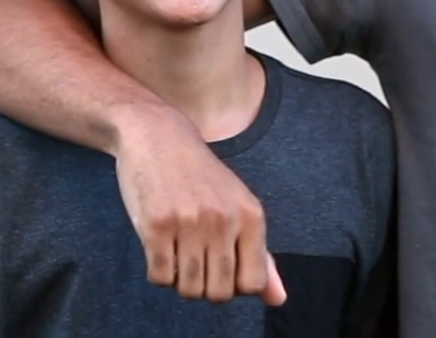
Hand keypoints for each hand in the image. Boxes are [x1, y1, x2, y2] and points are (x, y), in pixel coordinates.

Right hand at [114, 108, 286, 305]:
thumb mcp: (239, 206)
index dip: (234, 286)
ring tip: (178, 253)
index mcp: (251, 216)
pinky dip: (159, 272)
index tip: (220, 267)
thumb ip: (260, 255)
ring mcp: (190, 222)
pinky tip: (160, 247)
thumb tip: (278, 300)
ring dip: (180, 281)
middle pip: (220, 293)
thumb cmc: (200, 176)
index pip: (252, 284)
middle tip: (195, 261)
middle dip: (205, 287)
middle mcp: (224, 219)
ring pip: (189, 289)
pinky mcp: (156, 224)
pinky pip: (160, 277)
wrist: (158, 136)